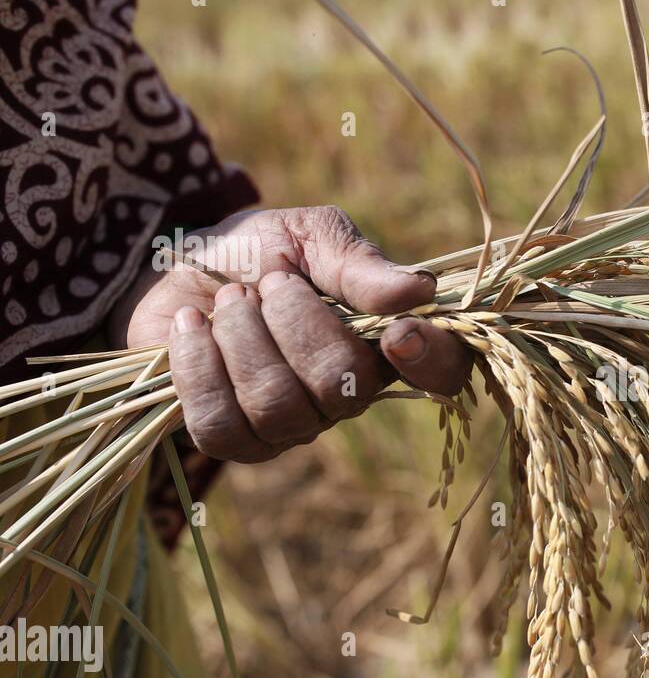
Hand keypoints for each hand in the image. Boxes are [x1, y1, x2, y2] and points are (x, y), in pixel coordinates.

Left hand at [111, 206, 471, 462]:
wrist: (177, 266)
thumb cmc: (260, 251)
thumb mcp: (311, 236)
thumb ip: (359, 264)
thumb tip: (418, 288)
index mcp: (386, 343)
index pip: (442, 373)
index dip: (432, 362)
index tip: (400, 332)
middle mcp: (349, 395)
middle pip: (343, 389)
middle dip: (294, 321)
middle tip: (269, 281)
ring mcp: (292, 426)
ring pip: (276, 407)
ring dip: (242, 336)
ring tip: (228, 300)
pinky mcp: (234, 440)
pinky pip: (220, 426)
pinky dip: (198, 365)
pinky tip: (194, 327)